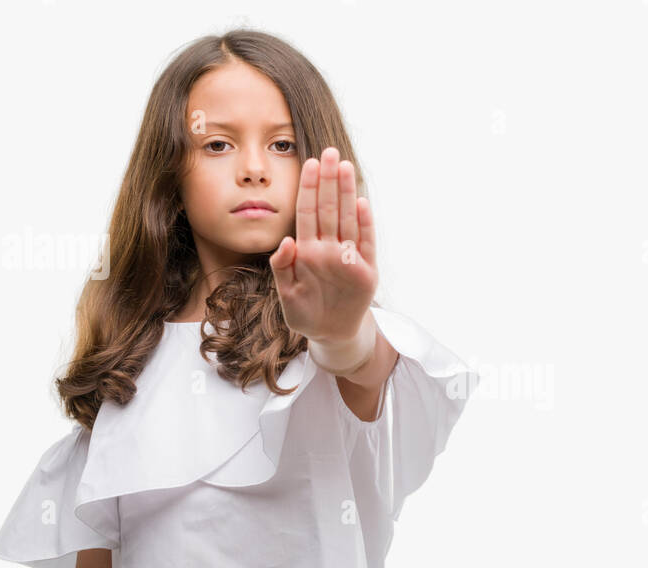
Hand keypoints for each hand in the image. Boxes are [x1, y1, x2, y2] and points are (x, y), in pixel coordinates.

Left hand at [269, 146, 377, 344]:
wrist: (330, 334)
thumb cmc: (306, 312)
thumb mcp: (287, 294)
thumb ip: (282, 268)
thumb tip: (285, 242)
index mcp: (308, 251)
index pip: (308, 213)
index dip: (309, 189)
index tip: (308, 163)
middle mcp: (328, 249)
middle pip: (329, 209)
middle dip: (328, 180)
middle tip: (329, 152)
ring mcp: (347, 258)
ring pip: (347, 219)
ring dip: (347, 193)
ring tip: (345, 167)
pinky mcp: (365, 271)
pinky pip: (365, 243)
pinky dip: (365, 224)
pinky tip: (362, 203)